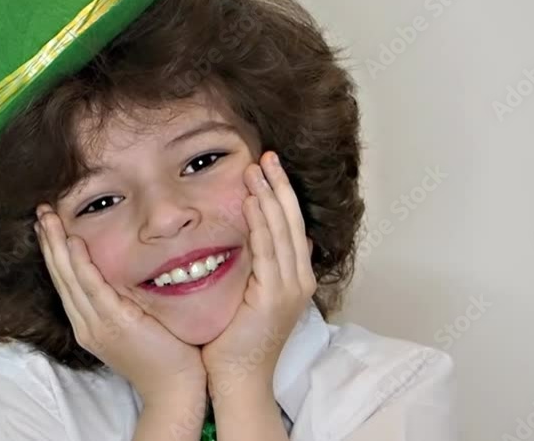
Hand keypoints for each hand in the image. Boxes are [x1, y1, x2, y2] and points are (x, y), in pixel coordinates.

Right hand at [34, 204, 206, 403]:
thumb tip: (127, 270)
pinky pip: (92, 288)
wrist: (174, 388)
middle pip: (60, 276)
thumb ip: (124, 299)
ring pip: (70, 278)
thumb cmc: (164, 356)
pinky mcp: (115, 323)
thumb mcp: (136, 322)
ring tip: (48, 218)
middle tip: (41, 213)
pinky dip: (81, 264)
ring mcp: (97, 325)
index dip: (55, 253)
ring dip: (57, 246)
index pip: (66, 282)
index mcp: (89, 324)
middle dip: (49, 242)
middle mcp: (86, 325)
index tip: (48, 227)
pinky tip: (74, 243)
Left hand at [201, 151, 316, 392]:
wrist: (238, 377)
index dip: (281, 194)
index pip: (291, 226)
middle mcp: (299, 279)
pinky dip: (261, 223)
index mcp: (295, 277)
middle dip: (279, 186)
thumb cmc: (235, 340)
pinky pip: (268, 251)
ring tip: (257, 169)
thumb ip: (258, 267)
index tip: (267, 168)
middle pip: (292, 221)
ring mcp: (290, 288)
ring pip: (283, 231)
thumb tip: (261, 240)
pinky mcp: (275, 295)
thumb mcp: (250, 294)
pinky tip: (253, 202)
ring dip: (269, 196)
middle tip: (265, 156)